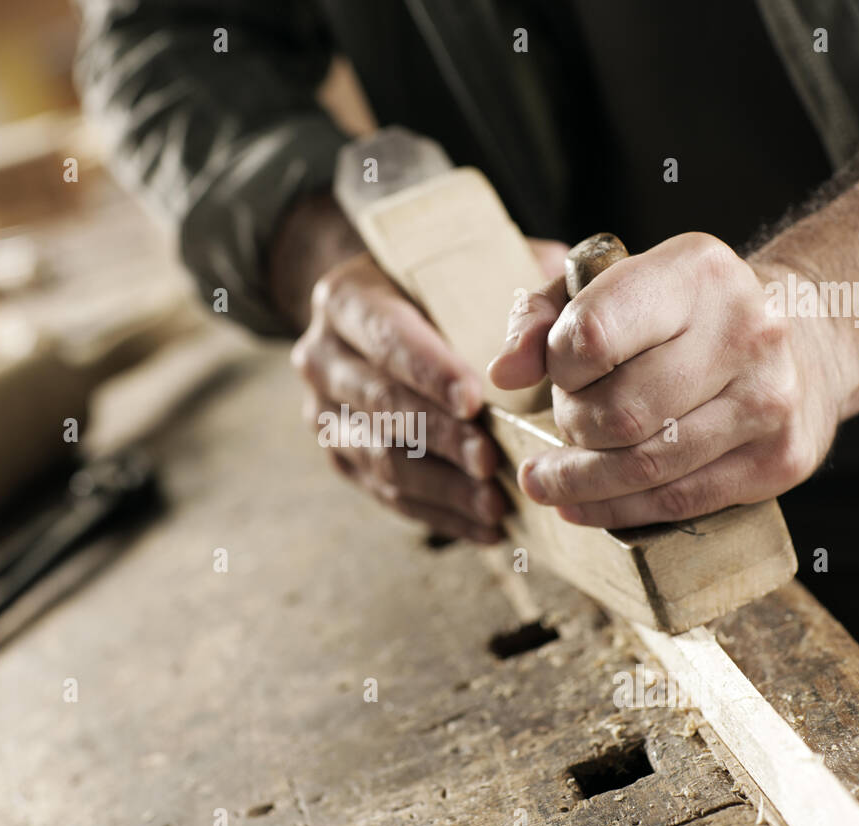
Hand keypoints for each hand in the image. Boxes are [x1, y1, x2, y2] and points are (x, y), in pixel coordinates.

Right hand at [290, 239, 566, 542]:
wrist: (395, 313)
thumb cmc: (455, 288)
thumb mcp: (488, 268)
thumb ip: (517, 295)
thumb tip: (537, 348)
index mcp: (346, 297)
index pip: (385, 337)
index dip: (429, 371)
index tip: (474, 401)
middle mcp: (321, 354)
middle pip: (381, 404)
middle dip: (441, 438)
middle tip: (492, 461)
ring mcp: (323, 411)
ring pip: (380, 457)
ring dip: (442, 486)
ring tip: (494, 504)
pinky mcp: (340, 455)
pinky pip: (386, 494)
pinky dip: (439, 513)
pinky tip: (485, 525)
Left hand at [488, 232, 843, 528]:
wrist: (808, 332)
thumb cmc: (686, 310)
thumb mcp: (613, 285)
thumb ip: (544, 317)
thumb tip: (504, 374)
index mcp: (695, 272)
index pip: (592, 335)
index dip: (557, 368)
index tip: (558, 374)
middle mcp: (744, 331)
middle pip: (616, 413)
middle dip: (571, 428)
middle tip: (566, 425)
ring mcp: (769, 399)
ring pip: (645, 466)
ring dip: (581, 482)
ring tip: (547, 481)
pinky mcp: (780, 458)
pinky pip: (679, 501)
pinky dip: (618, 510)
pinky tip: (583, 504)